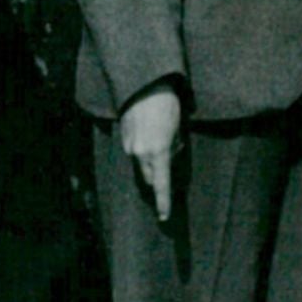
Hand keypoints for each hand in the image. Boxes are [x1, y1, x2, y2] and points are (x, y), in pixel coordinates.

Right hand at [119, 87, 183, 219]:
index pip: (161, 184)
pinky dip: (142, 148)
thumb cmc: (167, 104)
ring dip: (150, 160)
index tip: (164, 216)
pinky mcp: (123, 138)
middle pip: (149, 177)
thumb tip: (170, 157)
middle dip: (158, 175)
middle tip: (170, 157)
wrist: (144, 84)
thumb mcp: (178, 128)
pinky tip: (149, 129)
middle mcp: (140, 153)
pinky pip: (134, 151)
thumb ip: (174, 147)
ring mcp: (129, 146)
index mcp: (158, 152)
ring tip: (160, 135)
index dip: (163, 202)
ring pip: (141, 164)